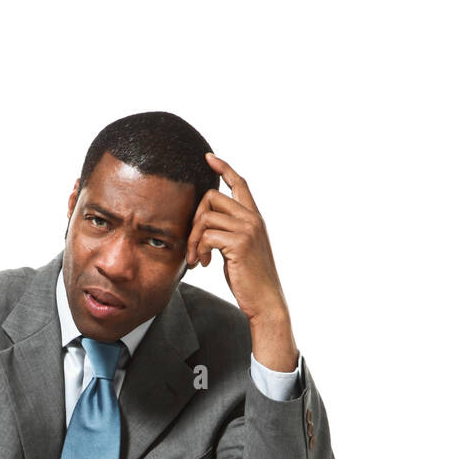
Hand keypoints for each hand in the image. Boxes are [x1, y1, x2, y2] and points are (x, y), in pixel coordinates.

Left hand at [187, 153, 297, 368]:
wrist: (266, 301)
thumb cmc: (250, 279)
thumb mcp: (240, 250)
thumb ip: (228, 232)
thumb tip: (206, 224)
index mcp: (254, 218)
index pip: (240, 183)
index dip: (224, 168)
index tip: (208, 157)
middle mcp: (253, 218)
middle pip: (212, 197)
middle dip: (194, 220)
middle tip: (193, 245)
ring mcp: (247, 229)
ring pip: (205, 217)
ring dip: (194, 239)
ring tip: (197, 259)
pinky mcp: (239, 243)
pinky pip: (206, 235)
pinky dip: (199, 250)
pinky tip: (203, 265)